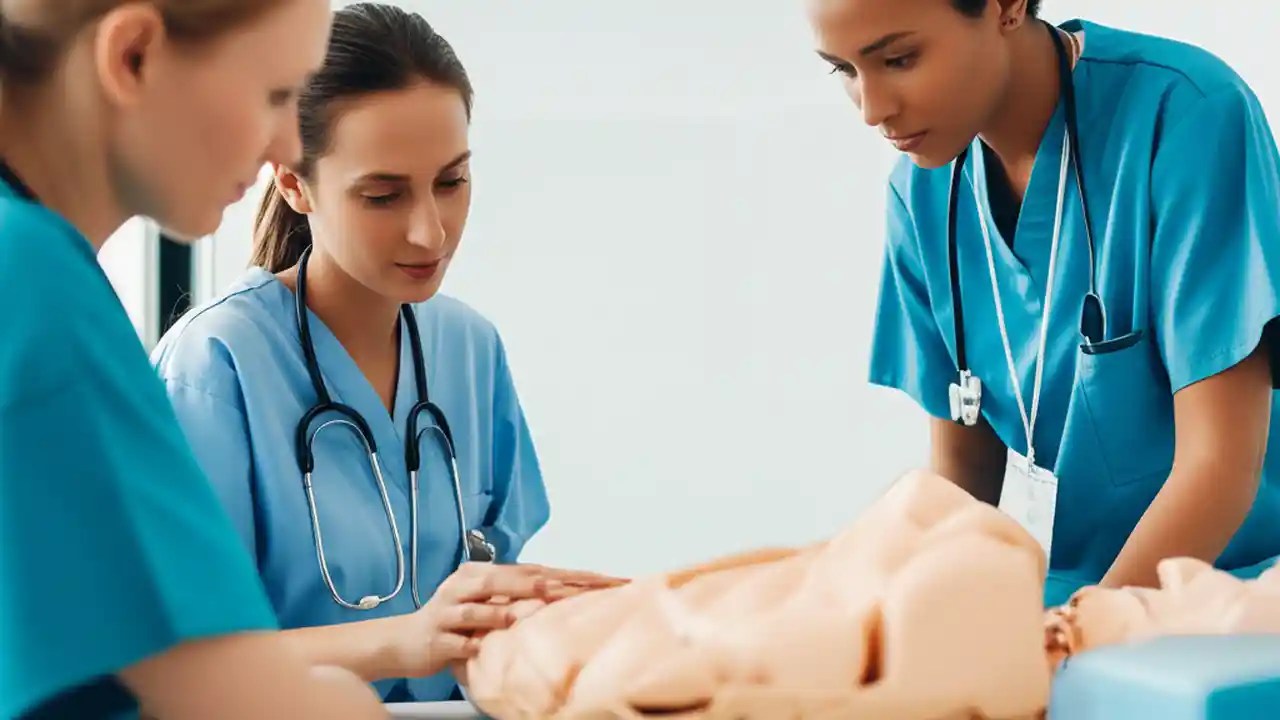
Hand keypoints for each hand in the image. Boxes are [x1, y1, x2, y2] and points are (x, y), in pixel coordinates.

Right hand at [391, 562, 626, 677]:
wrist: (402, 641)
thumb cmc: (451, 621)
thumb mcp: (483, 602)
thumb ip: (514, 594)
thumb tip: (560, 590)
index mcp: (479, 574)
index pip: (529, 570)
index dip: (562, 574)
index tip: (596, 580)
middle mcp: (463, 586)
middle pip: (502, 581)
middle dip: (538, 585)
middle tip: (569, 588)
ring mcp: (448, 612)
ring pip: (476, 608)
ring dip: (500, 611)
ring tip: (524, 614)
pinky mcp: (437, 639)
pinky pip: (457, 641)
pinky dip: (471, 643)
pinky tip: (482, 647)